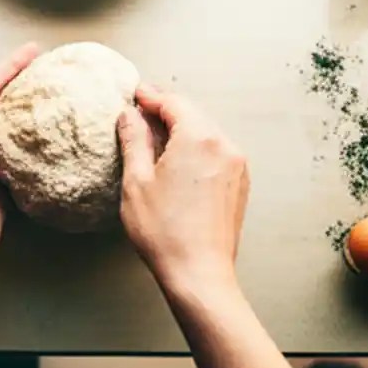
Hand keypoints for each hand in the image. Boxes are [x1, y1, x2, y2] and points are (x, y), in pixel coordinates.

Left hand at [0, 43, 40, 291]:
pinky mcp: (1, 188)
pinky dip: (38, 147)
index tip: (31, 53)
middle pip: (0, 104)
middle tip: (49, 66)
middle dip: (22, 81)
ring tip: (57, 95)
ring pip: (13, 129)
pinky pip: (23, 160)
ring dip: (32, 111)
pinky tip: (55, 143)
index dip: (7, 69)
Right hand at [116, 85, 249, 292]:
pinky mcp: (239, 184)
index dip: (151, 96)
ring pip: (205, 133)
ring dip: (181, 130)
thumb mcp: (137, 181)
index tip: (135, 94)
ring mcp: (236, 166)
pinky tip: (177, 161)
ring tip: (155, 137)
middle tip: (141, 110)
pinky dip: (196, 149)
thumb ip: (134, 140)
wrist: (199, 274)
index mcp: (198, 138)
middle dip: (166, 111)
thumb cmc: (165, 232)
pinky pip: (216, 153)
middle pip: (192, 115)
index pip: (173, 102)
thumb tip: (129, 116)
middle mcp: (224, 146)